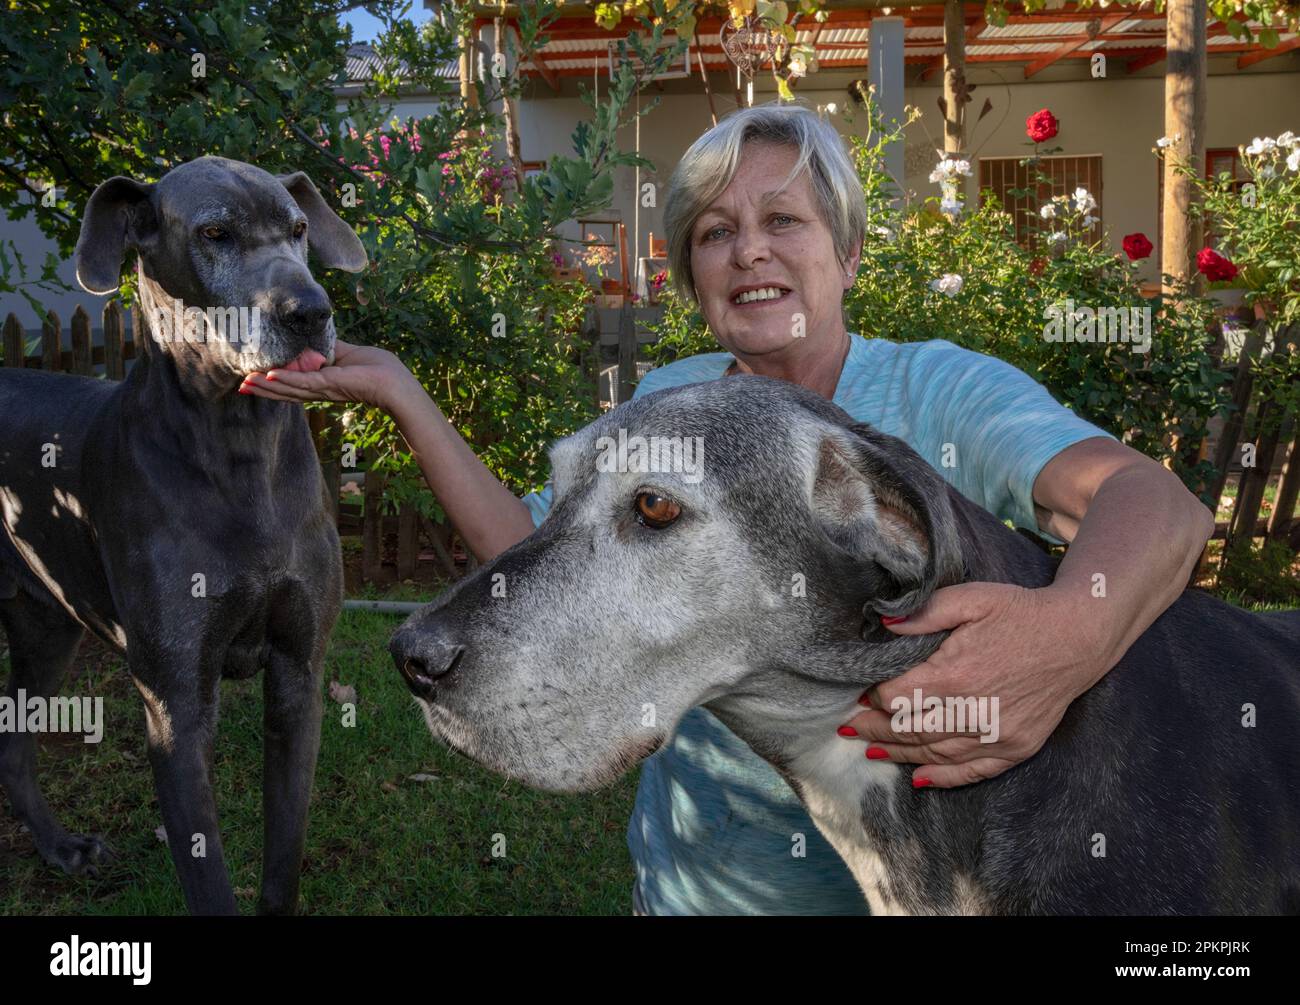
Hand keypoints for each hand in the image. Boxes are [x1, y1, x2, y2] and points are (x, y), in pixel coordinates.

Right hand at [238, 339, 413, 410]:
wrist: (394, 382)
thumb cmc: (377, 368)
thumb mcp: (346, 354)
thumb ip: (327, 349)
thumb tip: (313, 340)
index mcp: (322, 384)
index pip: (293, 385)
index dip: (273, 383)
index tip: (252, 379)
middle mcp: (319, 390)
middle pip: (285, 391)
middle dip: (263, 388)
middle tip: (240, 386)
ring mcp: (323, 389)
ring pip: (289, 389)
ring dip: (266, 386)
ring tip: (245, 383)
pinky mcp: (329, 385)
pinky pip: (303, 383)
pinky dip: (285, 379)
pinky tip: (268, 376)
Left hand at [838, 582, 1110, 788]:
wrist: (1077, 637)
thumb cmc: (1021, 612)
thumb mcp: (972, 598)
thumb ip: (925, 612)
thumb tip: (884, 624)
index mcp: (957, 673)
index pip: (900, 696)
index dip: (875, 697)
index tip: (859, 694)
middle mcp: (974, 710)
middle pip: (910, 729)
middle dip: (876, 729)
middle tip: (849, 728)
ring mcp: (997, 733)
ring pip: (935, 752)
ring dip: (900, 753)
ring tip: (871, 749)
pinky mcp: (1017, 747)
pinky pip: (973, 770)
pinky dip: (943, 777)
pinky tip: (920, 778)